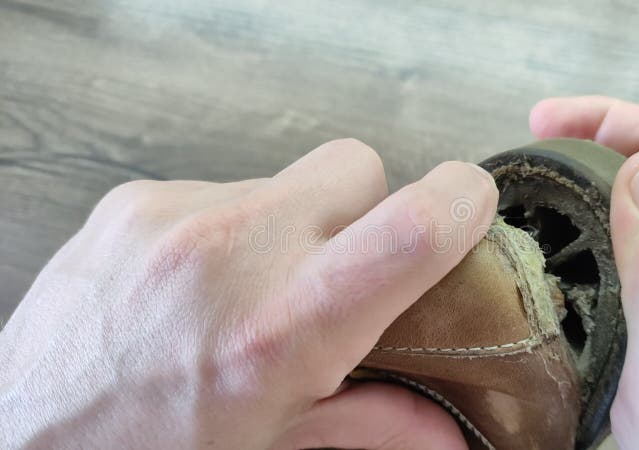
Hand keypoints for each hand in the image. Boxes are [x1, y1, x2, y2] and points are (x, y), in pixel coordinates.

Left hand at [0, 139, 497, 448]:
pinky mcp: (132, 203)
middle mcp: (225, 257)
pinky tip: (203, 284)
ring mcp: (171, 219)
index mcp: (277, 333)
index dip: (459, 203)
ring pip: (287, 179)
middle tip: (341, 272)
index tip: (469, 206)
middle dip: (369, 210)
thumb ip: (372, 430)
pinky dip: (233, 227)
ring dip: (295, 223)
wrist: (19, 443)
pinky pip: (223, 187)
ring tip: (255, 290)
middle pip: (355, 166)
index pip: (406, 229)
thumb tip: (448, 432)